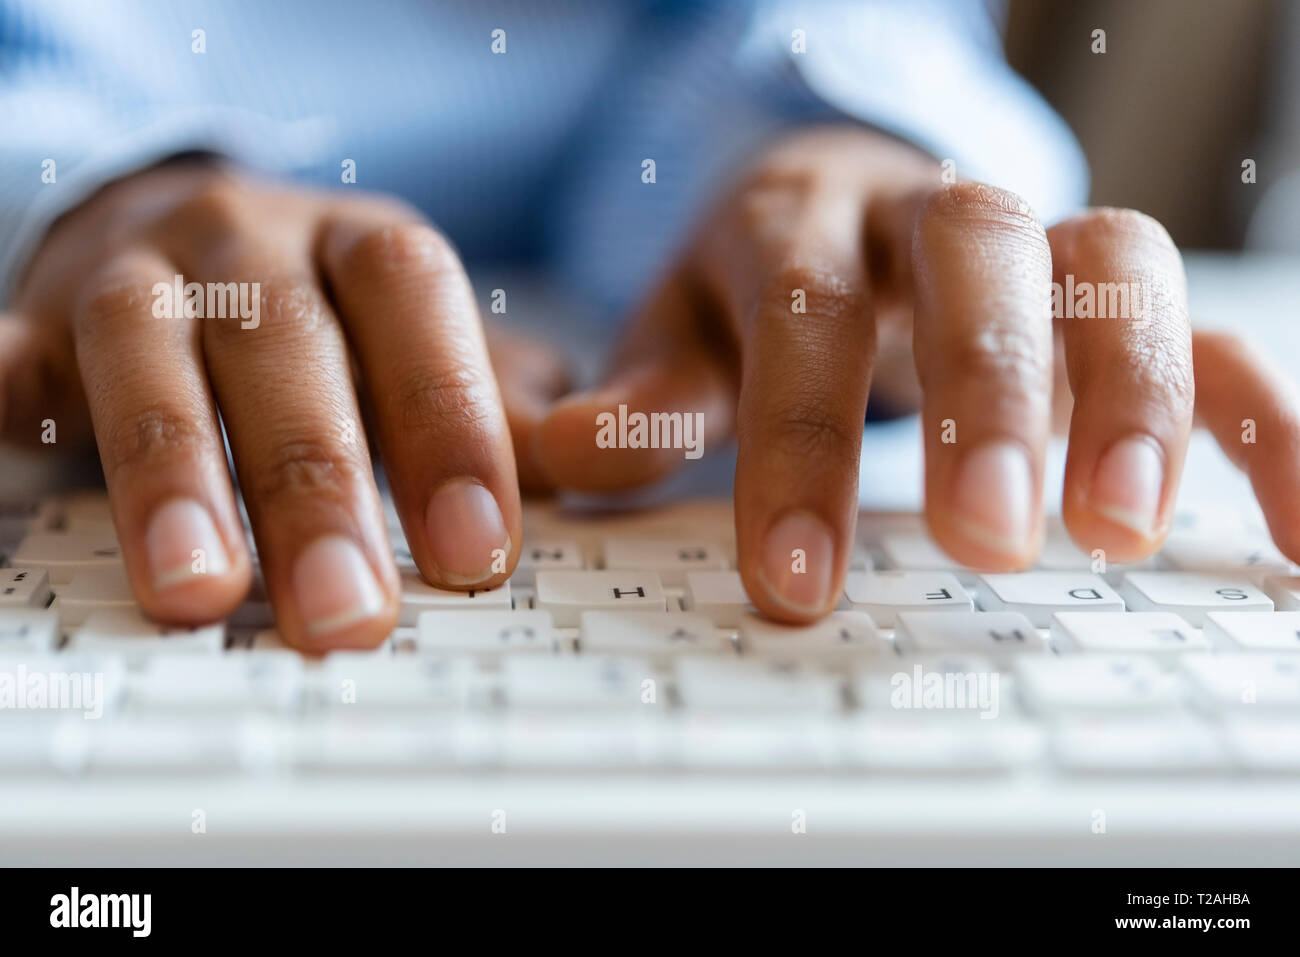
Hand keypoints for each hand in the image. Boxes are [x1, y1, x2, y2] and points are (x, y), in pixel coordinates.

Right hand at [0, 161, 557, 649]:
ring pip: (148, 358)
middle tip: (349, 610)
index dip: (448, 426)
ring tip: (198, 592)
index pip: (416, 310)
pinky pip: (18, 357)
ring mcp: (139, 276)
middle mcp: (251, 244)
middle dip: (316, 487)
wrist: (200, 246)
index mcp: (363, 248)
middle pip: (283, 348)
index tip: (474, 551)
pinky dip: (14, 400)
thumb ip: (498, 406)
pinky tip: (17, 444)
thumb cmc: (336, 322)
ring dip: (172, 476)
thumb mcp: (427, 345)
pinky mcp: (44, 324)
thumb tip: (572, 478)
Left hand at [533, 126, 1299, 622]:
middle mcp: (922, 212)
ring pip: (1113, 263)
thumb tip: (553, 452)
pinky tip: (1287, 527)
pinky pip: (1214, 327)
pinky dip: (1260, 419)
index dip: (796, 444)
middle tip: (985, 544)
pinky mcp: (1107, 290)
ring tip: (1117, 534)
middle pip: (979, 253)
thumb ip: (639, 392)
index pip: (801, 312)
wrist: (831, 210)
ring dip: (1131, 392)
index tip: (795, 580)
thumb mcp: (680, 331)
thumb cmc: (751, 287)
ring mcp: (1033, 239)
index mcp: (794, 217)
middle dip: (988, 395)